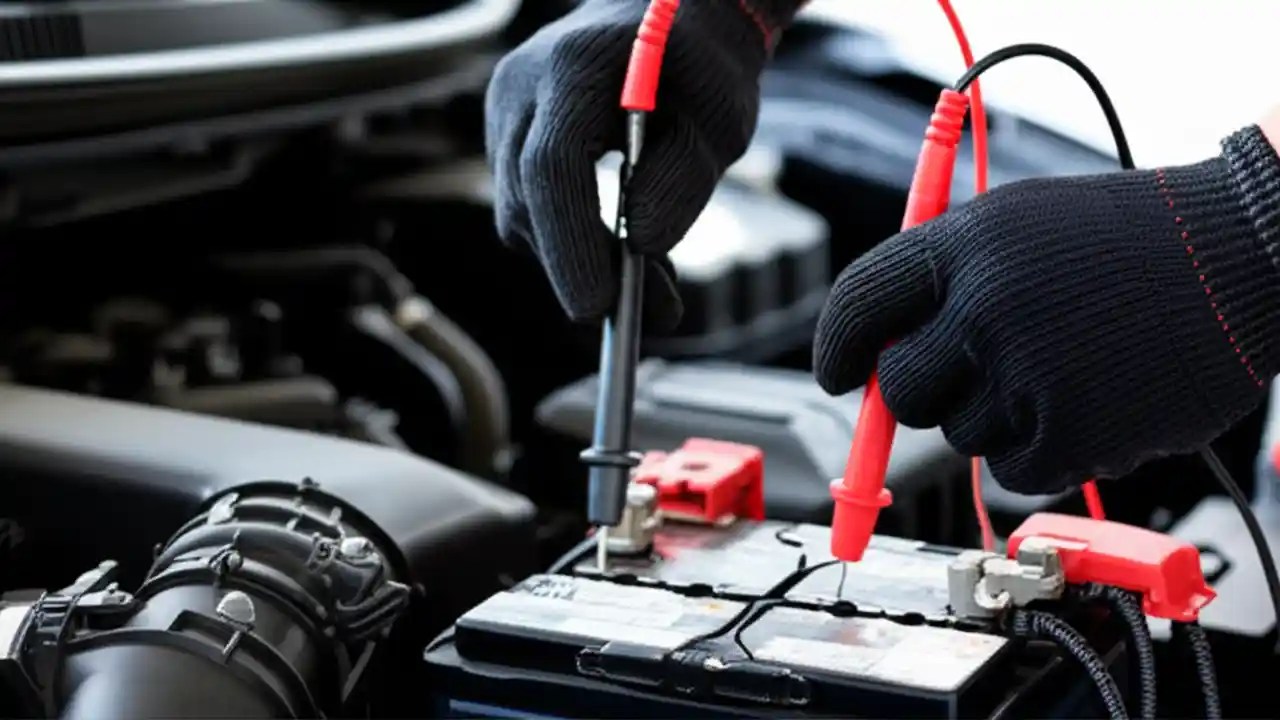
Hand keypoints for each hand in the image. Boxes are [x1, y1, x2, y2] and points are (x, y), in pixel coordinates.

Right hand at [485, 0, 790, 329]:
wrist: (667, 18)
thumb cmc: (701, 63)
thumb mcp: (718, 120)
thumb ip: (682, 181)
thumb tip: (642, 251)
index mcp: (574, 65)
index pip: (551, 167)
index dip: (570, 244)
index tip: (598, 308)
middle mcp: (521, 86)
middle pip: (527, 201)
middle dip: (582, 266)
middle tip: (653, 308)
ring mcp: (504, 113)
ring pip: (523, 215)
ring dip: (583, 260)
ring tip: (654, 283)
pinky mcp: (507, 139)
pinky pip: (529, 208)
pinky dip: (574, 240)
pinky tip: (625, 253)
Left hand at [814, 126, 1279, 493]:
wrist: (1242, 253)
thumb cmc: (1124, 239)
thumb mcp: (1017, 222)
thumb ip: (943, 279)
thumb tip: (875, 354)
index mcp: (963, 244)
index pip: (860, 304)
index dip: (837, 346)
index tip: (837, 373)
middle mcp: (984, 307)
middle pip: (898, 390)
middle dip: (921, 392)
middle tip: (972, 372)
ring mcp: (1027, 374)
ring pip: (960, 434)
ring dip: (998, 415)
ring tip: (1064, 365)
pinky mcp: (1072, 434)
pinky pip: (1010, 471)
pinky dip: (1039, 450)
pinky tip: (1086, 400)